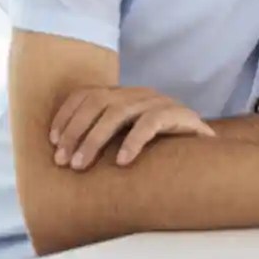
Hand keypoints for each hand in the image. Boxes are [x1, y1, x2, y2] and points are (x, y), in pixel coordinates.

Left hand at [49, 86, 215, 169]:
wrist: (206, 151)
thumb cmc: (158, 152)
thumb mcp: (124, 141)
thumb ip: (101, 140)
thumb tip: (58, 155)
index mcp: (124, 95)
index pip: (87, 93)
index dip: (66, 115)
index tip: (52, 142)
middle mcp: (140, 93)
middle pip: (98, 102)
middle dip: (75, 131)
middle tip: (63, 161)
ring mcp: (160, 102)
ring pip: (119, 111)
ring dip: (94, 138)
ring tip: (81, 165)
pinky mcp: (180, 115)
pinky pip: (151, 122)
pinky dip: (133, 141)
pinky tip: (122, 162)